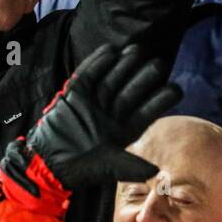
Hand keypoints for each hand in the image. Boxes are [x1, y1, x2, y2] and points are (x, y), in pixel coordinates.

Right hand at [16, 43, 181, 190]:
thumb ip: (131, 167)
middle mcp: (112, 114)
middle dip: (144, 78)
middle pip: (131, 92)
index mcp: (125, 130)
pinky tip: (110, 50)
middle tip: (158, 64)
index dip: (160, 101)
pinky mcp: (75, 95)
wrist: (46, 163)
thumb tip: (155, 171)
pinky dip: (97, 63)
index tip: (176, 90)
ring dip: (123, 66)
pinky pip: (87, 75)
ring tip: (136, 51)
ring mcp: (94, 103)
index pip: (146, 112)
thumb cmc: (81, 169)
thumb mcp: (109, 168)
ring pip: (112, 80)